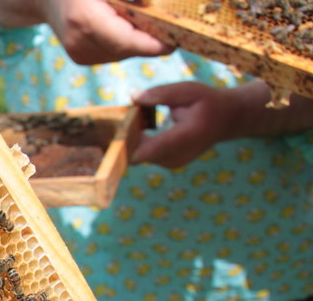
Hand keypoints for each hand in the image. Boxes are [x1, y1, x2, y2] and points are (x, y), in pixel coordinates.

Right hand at [39, 0, 172, 64]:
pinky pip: (114, 54)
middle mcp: (80, 43)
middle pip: (127, 50)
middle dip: (151, 42)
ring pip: (122, 54)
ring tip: (150, 24)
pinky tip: (127, 27)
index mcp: (84, 20)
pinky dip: (126, 43)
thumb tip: (151, 5)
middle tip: (174, 29)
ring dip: (139, 42)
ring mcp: (79, 54)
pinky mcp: (81, 58)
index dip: (152, 44)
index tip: (175, 41)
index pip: (125, 41)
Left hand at [131, 81, 312, 168]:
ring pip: (137, 155)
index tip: (118, 126)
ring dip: (132, 138)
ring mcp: (171, 163)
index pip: (146, 151)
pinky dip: (139, 142)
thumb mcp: (189, 90)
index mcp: (184, 138)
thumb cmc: (208, 102)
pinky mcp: (167, 164)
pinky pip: (144, 155)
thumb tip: (132, 96)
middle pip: (136, 153)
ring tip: (140, 118)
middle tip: (129, 115)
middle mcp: (176, 157)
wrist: (227, 120)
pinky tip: (145, 127)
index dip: (126, 142)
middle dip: (127, 135)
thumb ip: (161, 93)